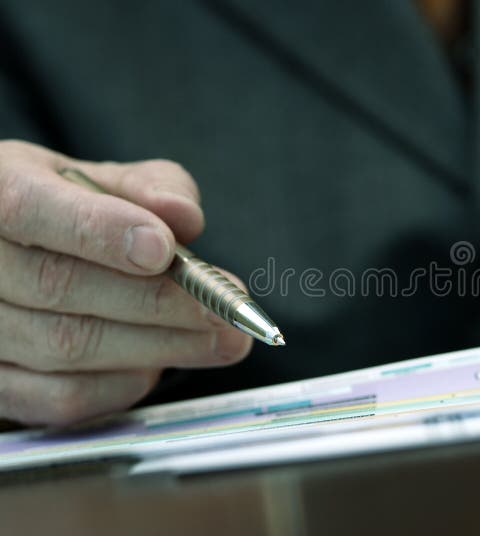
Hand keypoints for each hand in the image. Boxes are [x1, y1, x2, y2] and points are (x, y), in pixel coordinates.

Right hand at [0, 140, 251, 425]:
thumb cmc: (62, 212)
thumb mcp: (95, 180)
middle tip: (228, 310)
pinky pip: (59, 398)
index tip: (164, 251)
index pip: (30, 209)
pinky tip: (160, 363)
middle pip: (60, 287)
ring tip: (220, 340)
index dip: (99, 231)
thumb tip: (183, 216)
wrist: (10, 256)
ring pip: (65, 347)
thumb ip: (145, 187)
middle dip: (160, 302)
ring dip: (159, 346)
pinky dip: (122, 384)